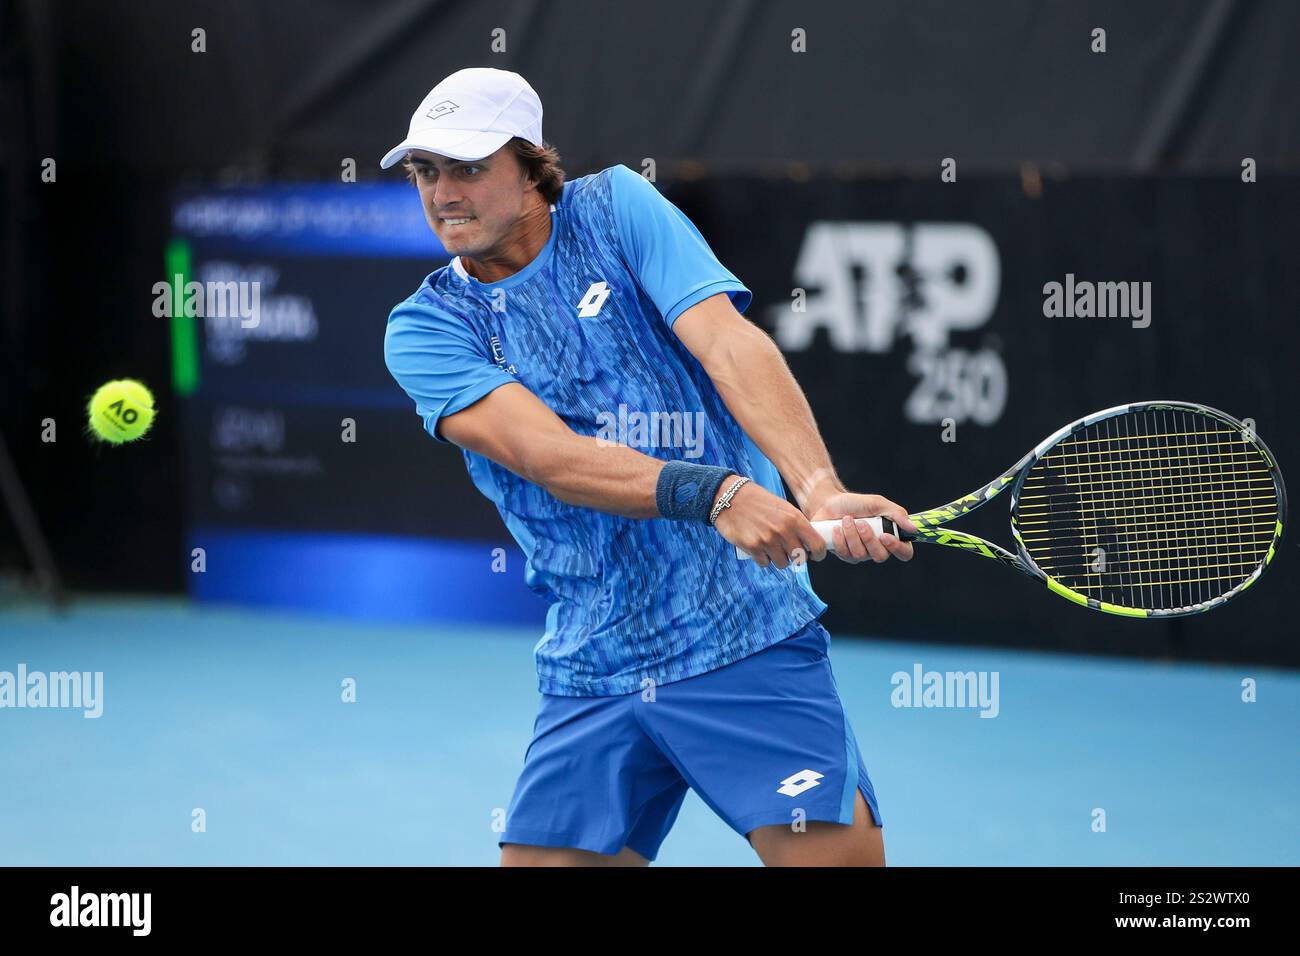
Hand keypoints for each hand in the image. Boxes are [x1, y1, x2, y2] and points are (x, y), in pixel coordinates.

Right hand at [712, 478, 828, 568]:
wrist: (730, 497)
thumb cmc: (758, 502)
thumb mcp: (783, 508)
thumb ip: (796, 525)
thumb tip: (808, 543)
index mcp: (795, 519)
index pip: (817, 545)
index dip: (817, 554)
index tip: (813, 556)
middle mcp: (784, 531)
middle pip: (799, 558)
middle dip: (794, 557)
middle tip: (787, 550)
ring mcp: (768, 540)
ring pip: (782, 563)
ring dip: (777, 559)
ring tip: (769, 547)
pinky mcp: (753, 547)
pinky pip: (764, 563)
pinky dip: (762, 558)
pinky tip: (757, 546)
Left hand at [809, 492, 915, 563]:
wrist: (830, 503)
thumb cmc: (857, 503)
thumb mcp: (879, 503)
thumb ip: (897, 514)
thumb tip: (913, 529)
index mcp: (891, 537)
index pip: (904, 552)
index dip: (897, 548)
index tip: (884, 535)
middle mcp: (878, 548)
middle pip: (880, 556)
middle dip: (868, 538)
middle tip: (860, 522)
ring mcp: (861, 554)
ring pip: (860, 555)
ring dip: (852, 535)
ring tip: (846, 519)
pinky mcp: (845, 555)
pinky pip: (845, 554)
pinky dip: (840, 539)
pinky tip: (836, 528)